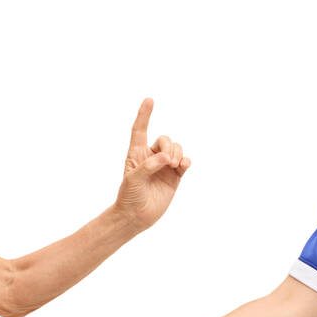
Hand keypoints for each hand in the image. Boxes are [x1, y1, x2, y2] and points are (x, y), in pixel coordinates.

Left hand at [113, 98, 191, 231]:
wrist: (136, 216)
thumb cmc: (129, 196)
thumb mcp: (133, 179)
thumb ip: (149, 165)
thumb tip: (167, 158)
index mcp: (136, 154)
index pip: (140, 130)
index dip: (144, 115)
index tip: (149, 100)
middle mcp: (151, 157)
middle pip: (165, 139)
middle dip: (169, 147)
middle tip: (167, 162)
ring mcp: (164, 166)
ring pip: (176, 149)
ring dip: (178, 153)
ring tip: (174, 166)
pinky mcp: (174, 177)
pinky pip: (184, 163)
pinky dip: (186, 161)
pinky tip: (184, 166)